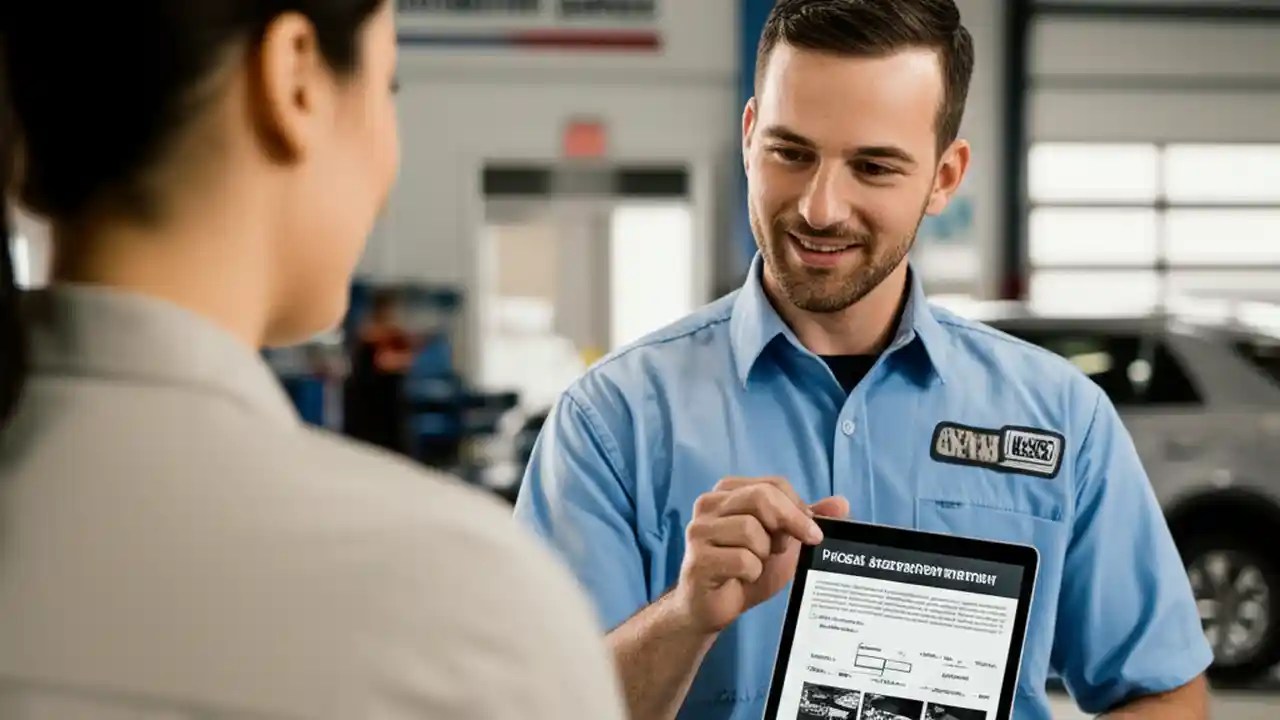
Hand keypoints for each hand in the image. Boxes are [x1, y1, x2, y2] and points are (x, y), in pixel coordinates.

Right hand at [672, 477, 849, 634]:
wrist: (712, 607)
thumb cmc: (745, 570)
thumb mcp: (783, 542)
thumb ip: (808, 520)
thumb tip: (842, 503)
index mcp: (728, 492)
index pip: (772, 484)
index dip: (797, 508)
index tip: (810, 532)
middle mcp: (708, 504)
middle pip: (761, 497)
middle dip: (786, 524)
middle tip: (786, 548)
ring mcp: (698, 531)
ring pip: (751, 530)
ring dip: (763, 554)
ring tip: (754, 564)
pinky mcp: (698, 560)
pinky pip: (742, 560)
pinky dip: (752, 574)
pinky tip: (740, 578)